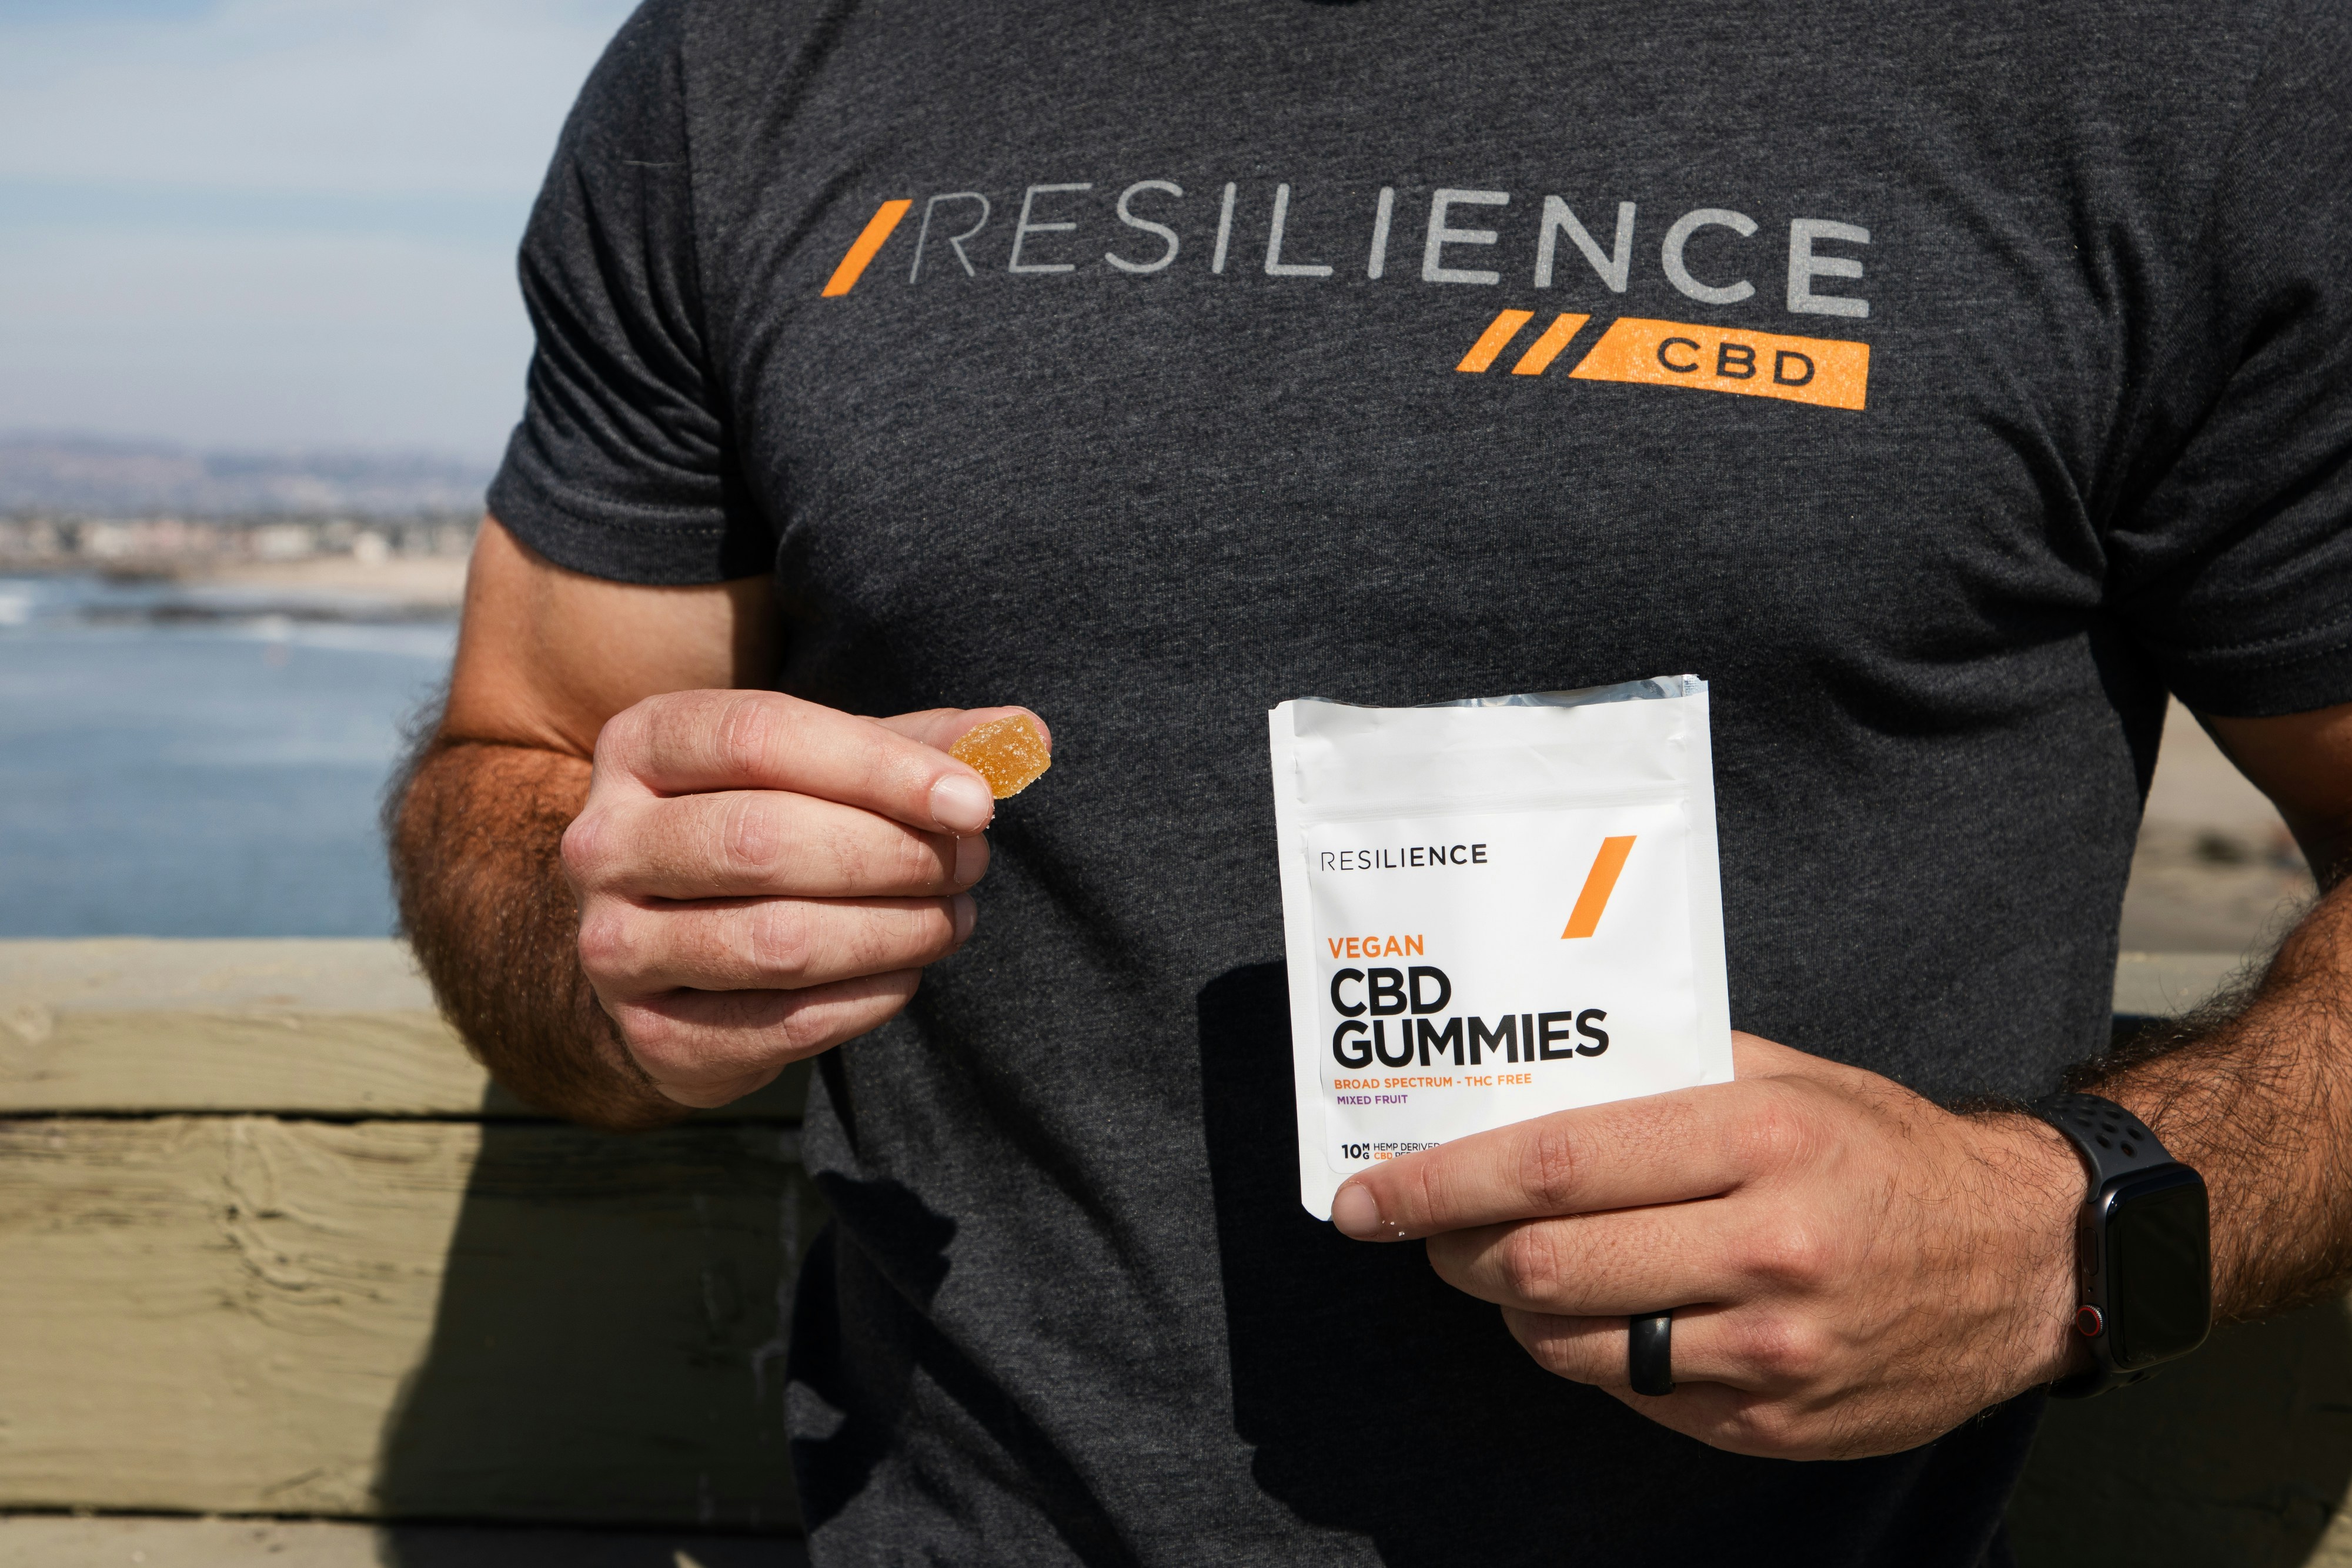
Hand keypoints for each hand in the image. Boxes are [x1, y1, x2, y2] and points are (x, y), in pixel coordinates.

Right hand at [559, 690, 1044, 1107]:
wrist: (665, 944)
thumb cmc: (765, 824)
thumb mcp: (826, 765)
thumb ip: (919, 744)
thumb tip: (1023, 734)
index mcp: (642, 743)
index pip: (762, 737)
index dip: (880, 769)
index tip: (976, 802)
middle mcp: (603, 840)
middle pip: (767, 842)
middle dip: (895, 856)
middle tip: (971, 864)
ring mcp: (615, 944)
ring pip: (778, 942)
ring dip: (894, 931)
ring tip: (953, 917)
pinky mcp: (651, 1034)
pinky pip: (785, 1021)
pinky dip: (869, 997)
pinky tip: (907, 971)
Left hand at [1329, 1033, 2089, 1458]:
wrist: (2025, 1263)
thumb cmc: (1883, 1148)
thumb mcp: (1785, 1077)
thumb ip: (1659, 1073)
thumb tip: (1520, 1078)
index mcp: (1756, 1139)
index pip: (1551, 1165)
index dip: (1438, 1184)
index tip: (1367, 1196)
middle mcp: (1762, 1248)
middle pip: (1540, 1266)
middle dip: (1452, 1250)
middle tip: (1422, 1230)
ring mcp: (1770, 1349)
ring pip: (1572, 1343)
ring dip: (1514, 1307)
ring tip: (1511, 1268)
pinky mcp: (1773, 1421)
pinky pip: (1634, 1395)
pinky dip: (1593, 1353)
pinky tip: (1606, 1311)